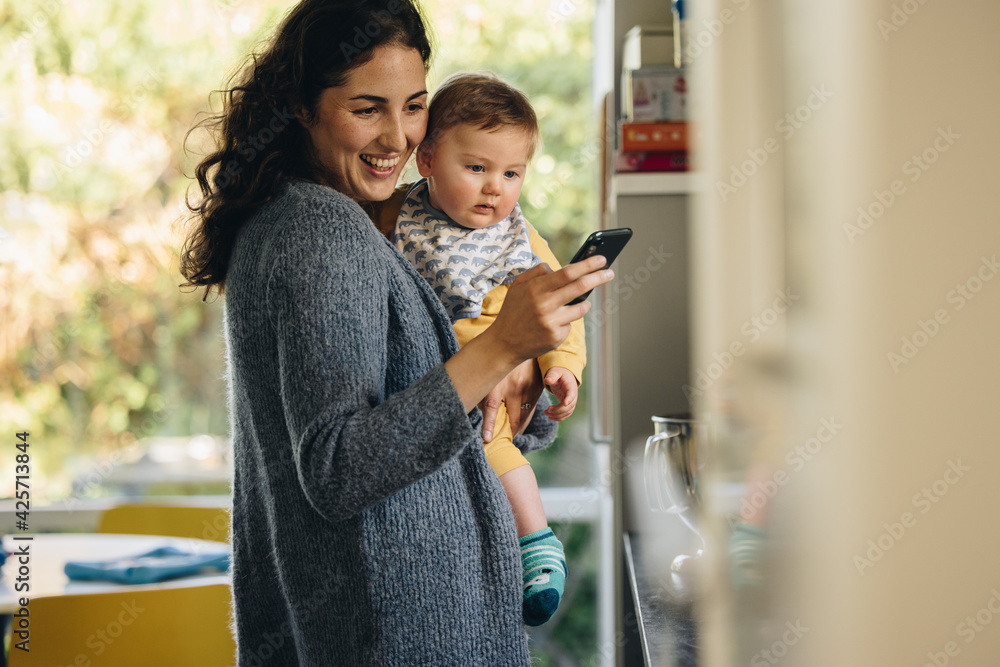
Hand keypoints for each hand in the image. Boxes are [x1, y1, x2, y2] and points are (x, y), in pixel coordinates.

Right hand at [445, 255, 611, 415]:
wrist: (504, 343)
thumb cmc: (513, 311)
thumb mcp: (517, 286)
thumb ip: (537, 272)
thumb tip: (557, 267)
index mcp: (536, 289)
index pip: (567, 273)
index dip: (587, 265)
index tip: (602, 259)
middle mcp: (545, 305)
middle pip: (581, 287)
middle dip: (599, 278)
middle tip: (610, 272)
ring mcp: (552, 323)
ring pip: (581, 308)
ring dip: (584, 303)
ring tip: (577, 302)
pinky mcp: (557, 337)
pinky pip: (571, 324)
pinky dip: (567, 320)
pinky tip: (553, 324)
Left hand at [481, 359, 542, 441]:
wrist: (521, 342)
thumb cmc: (498, 360)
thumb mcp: (489, 375)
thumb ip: (486, 393)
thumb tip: (479, 414)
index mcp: (497, 384)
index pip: (491, 409)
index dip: (489, 426)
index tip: (487, 440)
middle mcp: (513, 388)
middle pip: (513, 419)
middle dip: (509, 433)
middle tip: (503, 443)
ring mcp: (527, 389)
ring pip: (525, 417)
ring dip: (518, 428)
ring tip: (511, 436)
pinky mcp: (537, 388)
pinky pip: (532, 410)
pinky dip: (526, 418)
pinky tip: (520, 424)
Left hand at [542, 367, 577, 421]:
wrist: (564, 377)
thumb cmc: (559, 374)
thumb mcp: (555, 372)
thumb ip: (551, 376)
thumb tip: (546, 380)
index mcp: (571, 386)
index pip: (572, 393)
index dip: (569, 399)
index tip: (564, 403)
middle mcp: (573, 395)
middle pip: (569, 406)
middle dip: (558, 410)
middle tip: (547, 410)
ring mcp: (571, 401)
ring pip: (567, 412)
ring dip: (557, 415)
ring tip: (545, 413)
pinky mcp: (568, 406)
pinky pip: (566, 414)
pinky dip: (559, 418)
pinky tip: (550, 417)